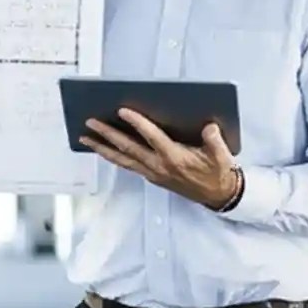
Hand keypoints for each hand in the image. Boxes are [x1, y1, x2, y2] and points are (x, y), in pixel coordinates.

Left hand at [80, 108, 239, 209]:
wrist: (217, 196)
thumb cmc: (218, 172)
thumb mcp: (222, 156)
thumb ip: (214, 140)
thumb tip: (208, 126)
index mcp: (174, 158)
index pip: (152, 137)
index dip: (137, 123)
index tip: (122, 111)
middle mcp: (159, 166)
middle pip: (128, 148)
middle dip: (107, 134)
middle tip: (90, 122)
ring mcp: (153, 173)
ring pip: (122, 159)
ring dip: (102, 148)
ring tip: (85, 137)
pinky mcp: (151, 176)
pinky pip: (127, 165)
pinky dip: (113, 156)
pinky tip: (102, 149)